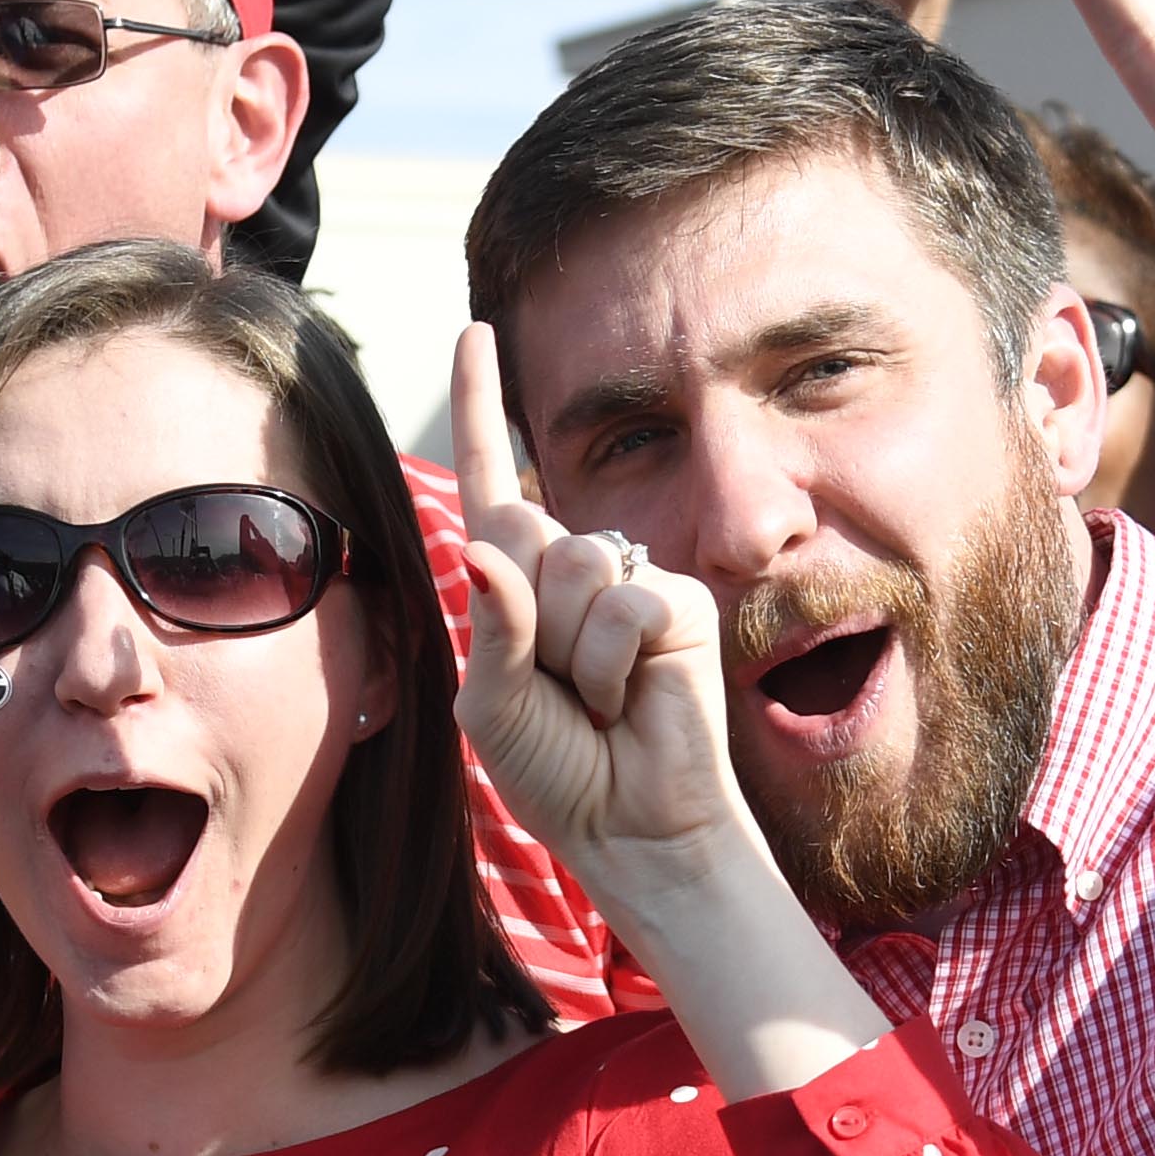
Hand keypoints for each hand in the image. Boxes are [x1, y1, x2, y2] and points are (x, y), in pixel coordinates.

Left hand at [446, 327, 756, 912]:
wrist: (633, 825)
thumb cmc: (560, 769)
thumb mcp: (493, 706)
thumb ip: (491, 626)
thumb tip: (489, 546)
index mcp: (518, 582)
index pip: (493, 479)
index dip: (480, 405)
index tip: (476, 330)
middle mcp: (575, 567)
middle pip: (523, 529)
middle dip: (525, 620)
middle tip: (557, 691)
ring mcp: (631, 579)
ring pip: (573, 565)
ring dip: (568, 651)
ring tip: (595, 699)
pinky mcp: (678, 602)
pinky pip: (624, 605)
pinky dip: (611, 666)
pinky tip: (630, 700)